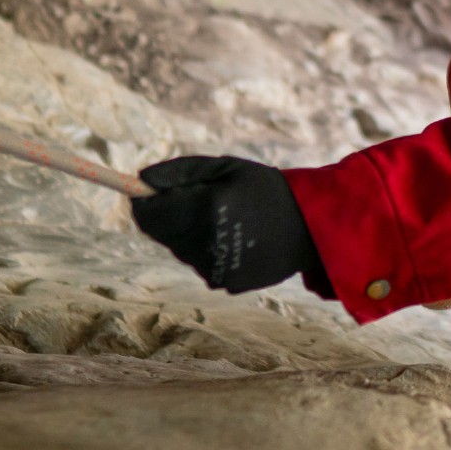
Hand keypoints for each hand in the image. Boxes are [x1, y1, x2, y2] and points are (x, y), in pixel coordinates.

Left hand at [131, 156, 324, 294]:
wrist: (309, 227)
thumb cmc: (265, 188)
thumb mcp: (225, 167)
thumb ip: (180, 171)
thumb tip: (140, 178)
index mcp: (208, 207)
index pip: (151, 213)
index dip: (142, 203)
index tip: (142, 194)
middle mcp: (208, 241)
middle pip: (162, 233)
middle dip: (170, 216)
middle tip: (197, 202)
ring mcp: (216, 266)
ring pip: (181, 249)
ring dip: (190, 233)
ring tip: (225, 220)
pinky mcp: (224, 282)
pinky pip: (200, 263)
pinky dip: (208, 250)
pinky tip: (235, 239)